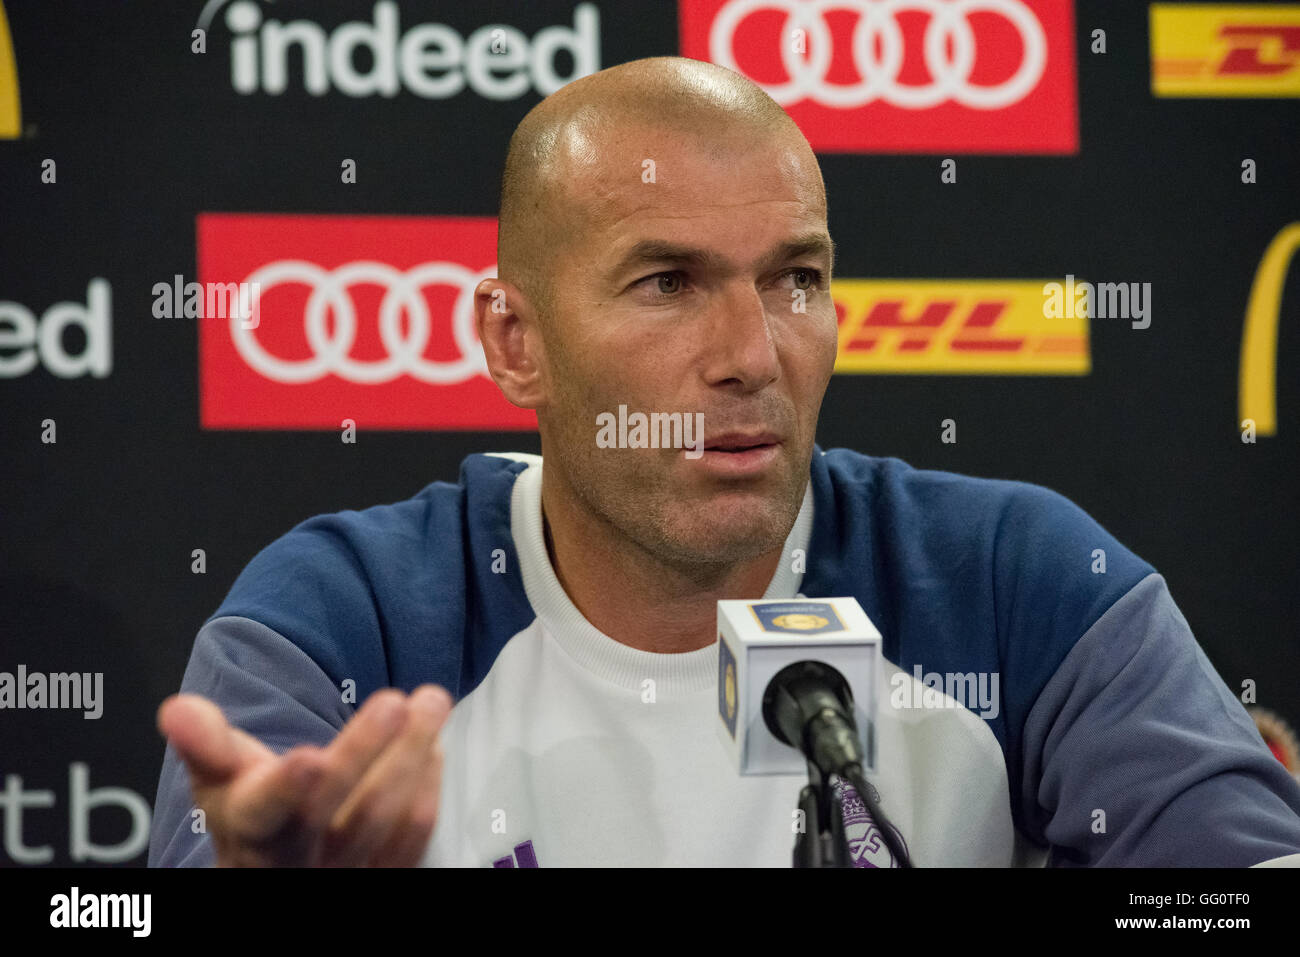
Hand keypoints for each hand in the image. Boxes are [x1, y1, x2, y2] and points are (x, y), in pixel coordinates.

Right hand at [157, 685, 451, 866]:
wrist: (276, 870)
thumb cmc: (253, 816)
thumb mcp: (220, 781)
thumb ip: (205, 742)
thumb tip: (177, 709)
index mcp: (251, 834)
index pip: (264, 815)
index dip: (286, 789)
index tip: (309, 757)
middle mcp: (298, 864)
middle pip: (337, 817)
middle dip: (367, 755)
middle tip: (397, 702)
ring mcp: (346, 874)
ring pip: (385, 824)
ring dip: (412, 759)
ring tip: (431, 703)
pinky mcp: (383, 874)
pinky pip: (413, 840)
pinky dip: (427, 788)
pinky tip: (433, 745)